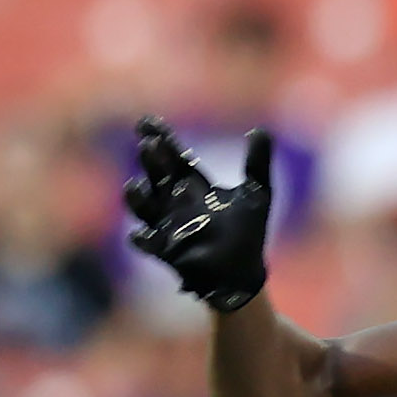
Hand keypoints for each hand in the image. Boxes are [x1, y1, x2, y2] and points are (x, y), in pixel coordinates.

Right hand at [125, 117, 271, 312]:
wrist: (244, 273)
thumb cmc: (248, 232)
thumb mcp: (257, 193)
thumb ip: (258, 163)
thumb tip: (261, 130)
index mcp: (192, 184)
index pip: (172, 156)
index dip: (160, 138)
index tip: (148, 123)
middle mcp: (173, 201)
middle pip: (156, 176)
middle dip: (151, 161)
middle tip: (149, 146)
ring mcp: (166, 225)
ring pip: (142, 207)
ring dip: (136, 197)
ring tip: (136, 186)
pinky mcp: (166, 251)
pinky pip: (147, 243)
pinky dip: (142, 239)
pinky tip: (142, 235)